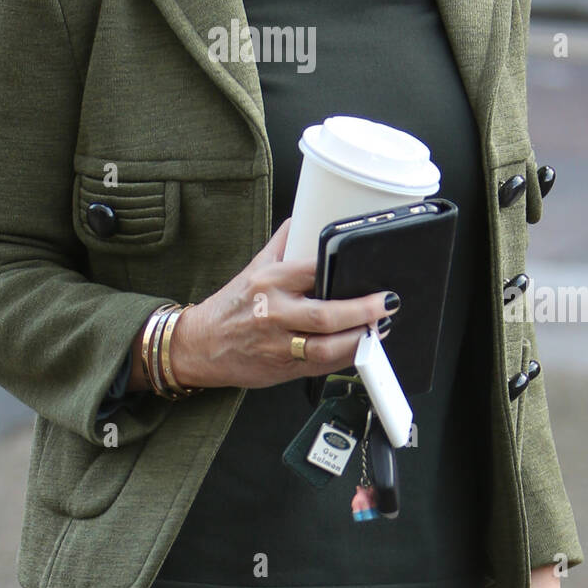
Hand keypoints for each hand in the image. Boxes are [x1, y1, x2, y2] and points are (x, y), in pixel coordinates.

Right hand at [169, 217, 399, 389]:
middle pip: (325, 314)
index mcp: (269, 282)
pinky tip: (361, 348)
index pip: (313, 271)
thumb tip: (303, 219)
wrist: (200, 345)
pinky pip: (321, 366)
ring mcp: (279, 344)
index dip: (343, 271)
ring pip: (327, 347)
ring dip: (359, 339)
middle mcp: (274, 313)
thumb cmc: (230, 306)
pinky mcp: (283, 368)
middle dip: (362, 311)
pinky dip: (345, 359)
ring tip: (379, 329)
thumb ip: (281, 245)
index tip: (369, 270)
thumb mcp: (253, 268)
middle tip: (387, 304)